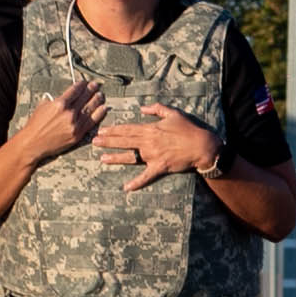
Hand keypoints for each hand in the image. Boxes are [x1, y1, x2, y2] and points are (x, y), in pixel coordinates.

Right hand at [15, 80, 105, 163]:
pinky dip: (99, 114)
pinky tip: (103, 108)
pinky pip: (91, 122)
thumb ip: (54, 99)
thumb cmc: (35, 125)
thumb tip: (65, 96)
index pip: (75, 90)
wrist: (33, 144)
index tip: (84, 83)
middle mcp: (69, 113)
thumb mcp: (42, 106)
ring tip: (100, 95)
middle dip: (91, 90)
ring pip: (90, 108)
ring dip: (97, 100)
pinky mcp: (78, 134)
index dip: (81, 85)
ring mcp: (74, 124)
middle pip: (84, 98)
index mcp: (59, 104)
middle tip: (96, 85)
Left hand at [94, 103, 222, 191]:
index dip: (114, 130)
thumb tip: (142, 108)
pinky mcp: (160, 167)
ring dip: (115, 158)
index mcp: (151, 129)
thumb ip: (156, 109)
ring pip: (130, 157)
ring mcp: (153, 155)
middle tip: (94, 142)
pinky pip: (146, 176)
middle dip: (108, 141)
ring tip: (102, 158)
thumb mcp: (173, 113)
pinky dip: (136, 183)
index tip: (102, 130)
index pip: (128, 129)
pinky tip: (126, 188)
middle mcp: (148, 142)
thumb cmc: (188, 129)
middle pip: (124, 141)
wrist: (202, 146)